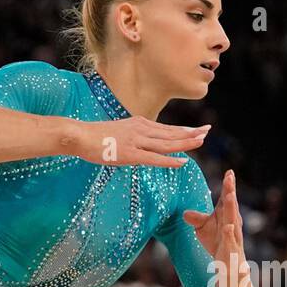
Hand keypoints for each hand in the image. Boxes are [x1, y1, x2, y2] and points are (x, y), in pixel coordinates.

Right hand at [70, 116, 208, 168]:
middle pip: (170, 133)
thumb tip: (141, 148)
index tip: (198, 130)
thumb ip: (132, 138)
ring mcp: (136, 141)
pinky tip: (182, 161)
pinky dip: (169, 160)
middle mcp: (140, 129)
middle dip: (190, 133)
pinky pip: (154, 158)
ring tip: (200, 141)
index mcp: (138, 124)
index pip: (166, 129)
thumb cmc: (95, 137)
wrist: (78, 135)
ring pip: (166, 143)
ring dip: (185, 143)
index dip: (183, 130)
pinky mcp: (130, 153)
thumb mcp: (118, 133)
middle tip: (207, 131)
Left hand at [183, 168, 251, 279]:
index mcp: (227, 217)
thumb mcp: (204, 230)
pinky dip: (229, 235)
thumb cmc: (218, 244)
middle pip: (231, 206)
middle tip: (230, 178)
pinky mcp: (231, 251)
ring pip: (234, 221)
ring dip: (233, 208)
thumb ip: (197, 219)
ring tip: (231, 196)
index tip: (229, 172)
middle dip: (231, 192)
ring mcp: (234, 238)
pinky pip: (230, 242)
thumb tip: (184, 213)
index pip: (228, 199)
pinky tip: (227, 228)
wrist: (229, 268)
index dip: (229, 185)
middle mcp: (233, 225)